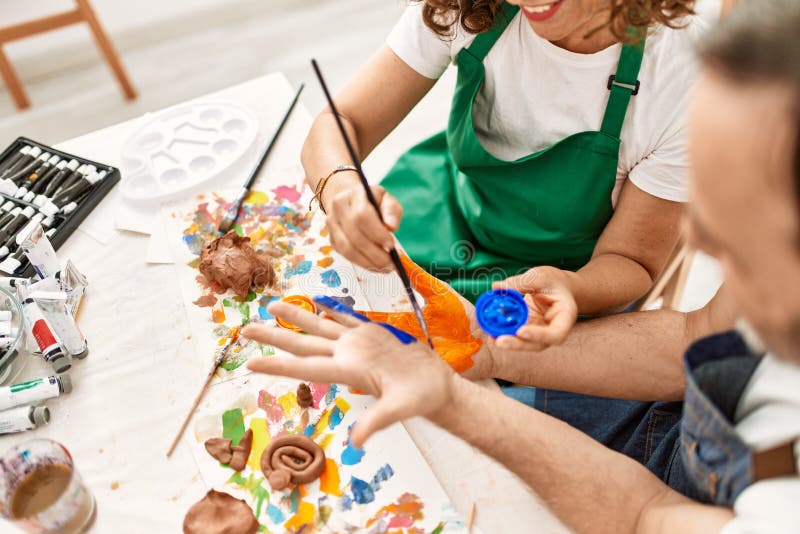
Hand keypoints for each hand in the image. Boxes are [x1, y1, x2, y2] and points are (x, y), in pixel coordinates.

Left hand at [242, 300, 454, 446]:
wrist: (437, 388)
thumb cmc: (421, 398)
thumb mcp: (399, 409)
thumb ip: (376, 421)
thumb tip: (357, 442)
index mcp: (348, 370)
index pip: (305, 366)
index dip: (278, 364)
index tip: (250, 362)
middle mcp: (347, 356)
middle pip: (302, 343)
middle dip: (274, 336)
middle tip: (244, 329)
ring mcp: (358, 344)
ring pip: (319, 326)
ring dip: (295, 316)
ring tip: (271, 305)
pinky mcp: (373, 334)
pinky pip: (346, 317)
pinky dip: (331, 308)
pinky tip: (317, 302)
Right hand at [323, 176, 402, 271]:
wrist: (349, 199)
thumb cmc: (372, 201)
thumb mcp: (386, 199)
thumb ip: (391, 211)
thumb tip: (391, 227)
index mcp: (353, 195)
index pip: (362, 216)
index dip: (377, 233)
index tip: (391, 245)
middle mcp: (338, 209)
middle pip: (354, 236)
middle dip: (374, 253)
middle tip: (391, 263)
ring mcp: (332, 225)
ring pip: (347, 248)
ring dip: (368, 262)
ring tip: (384, 267)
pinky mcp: (332, 239)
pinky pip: (346, 255)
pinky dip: (362, 263)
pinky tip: (375, 265)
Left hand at [491, 267, 577, 350]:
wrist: (557, 286)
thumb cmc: (554, 281)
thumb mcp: (540, 276)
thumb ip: (521, 282)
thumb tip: (497, 287)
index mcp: (565, 316)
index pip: (556, 333)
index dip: (539, 336)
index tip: (521, 331)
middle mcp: (553, 330)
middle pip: (537, 344)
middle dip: (517, 344)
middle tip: (499, 341)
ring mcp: (539, 332)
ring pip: (524, 342)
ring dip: (506, 340)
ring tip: (490, 334)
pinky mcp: (527, 330)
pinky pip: (515, 334)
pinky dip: (501, 332)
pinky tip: (488, 328)